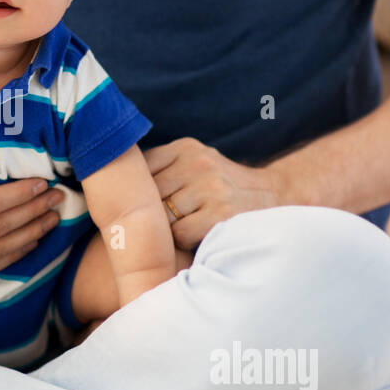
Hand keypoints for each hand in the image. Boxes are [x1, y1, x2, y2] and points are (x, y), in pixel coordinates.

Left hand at [144, 138, 288, 250]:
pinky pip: (179, 234)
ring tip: (185, 227)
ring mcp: (210, 187)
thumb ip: (162, 169)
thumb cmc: (222, 188)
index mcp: (186, 148)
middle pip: (146, 196)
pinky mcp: (221, 213)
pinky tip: (199, 236)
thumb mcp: (195, 164)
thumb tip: (110, 186)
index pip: (140, 169)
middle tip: (156, 225)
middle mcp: (197, 163)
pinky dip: (185, 240)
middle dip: (149, 214)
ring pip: (160, 216)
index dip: (136, 192)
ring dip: (168, 229)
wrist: (278, 196)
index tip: (136, 204)